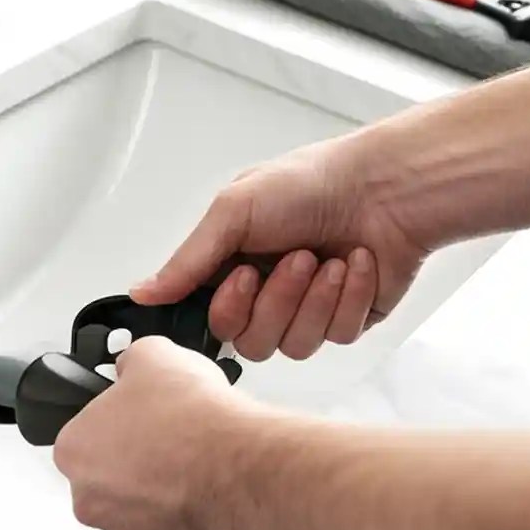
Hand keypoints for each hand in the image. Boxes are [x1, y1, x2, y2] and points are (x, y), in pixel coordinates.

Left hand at [54, 336, 252, 529]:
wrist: (236, 463)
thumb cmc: (194, 418)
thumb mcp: (153, 354)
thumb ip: (130, 363)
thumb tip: (131, 366)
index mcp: (74, 449)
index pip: (85, 436)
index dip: (118, 424)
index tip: (141, 422)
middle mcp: (88, 497)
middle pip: (105, 480)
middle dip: (133, 466)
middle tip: (169, 447)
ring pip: (132, 514)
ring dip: (154, 498)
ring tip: (189, 473)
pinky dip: (179, 526)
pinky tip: (200, 500)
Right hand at [131, 138, 429, 360]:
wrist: (387, 187)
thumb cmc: (313, 183)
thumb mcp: (235, 210)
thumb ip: (188, 260)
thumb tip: (143, 291)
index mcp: (233, 265)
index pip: (212, 319)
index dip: (229, 308)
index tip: (244, 275)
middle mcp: (267, 292)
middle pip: (251, 342)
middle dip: (278, 300)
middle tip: (298, 257)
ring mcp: (309, 310)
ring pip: (295, 346)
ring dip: (314, 299)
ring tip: (329, 258)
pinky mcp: (348, 319)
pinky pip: (337, 336)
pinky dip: (349, 297)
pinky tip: (357, 264)